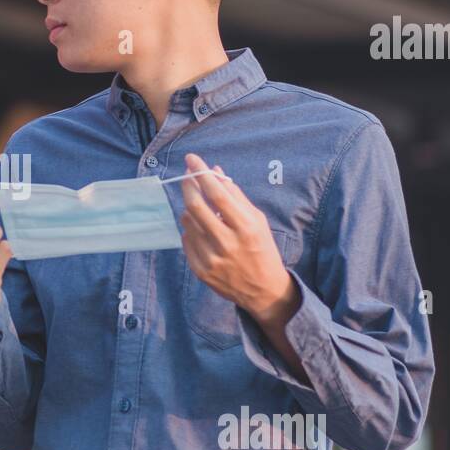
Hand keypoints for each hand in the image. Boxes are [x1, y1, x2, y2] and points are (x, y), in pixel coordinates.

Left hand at [178, 153, 298, 324]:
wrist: (262, 290)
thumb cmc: (261, 249)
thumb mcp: (256, 220)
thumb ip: (235, 196)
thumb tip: (215, 172)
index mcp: (246, 227)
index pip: (217, 194)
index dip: (201, 173)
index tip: (191, 159)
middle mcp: (227, 243)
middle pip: (196, 206)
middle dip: (188, 185)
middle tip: (187, 175)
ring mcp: (211, 258)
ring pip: (188, 222)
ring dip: (191, 209)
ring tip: (203, 210)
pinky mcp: (200, 270)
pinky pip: (186, 239)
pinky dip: (192, 230)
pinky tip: (203, 231)